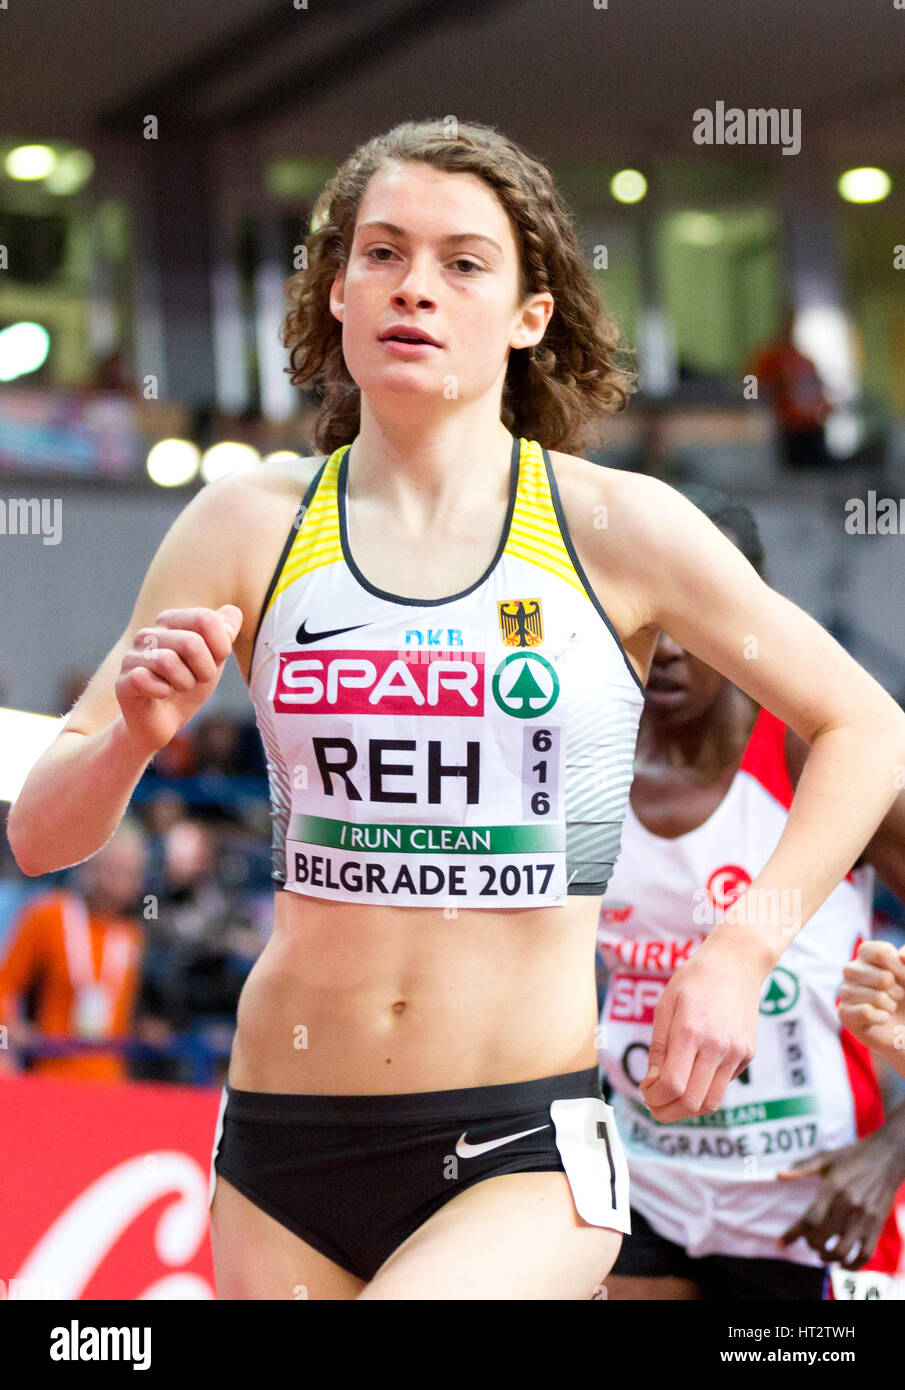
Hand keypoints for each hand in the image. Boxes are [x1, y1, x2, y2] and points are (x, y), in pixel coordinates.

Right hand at [115, 605, 242, 754]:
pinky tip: (162, 694)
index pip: (205, 618)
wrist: (163, 720)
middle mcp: (148, 633)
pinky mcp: (123, 682)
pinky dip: (163, 692)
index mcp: (170, 621)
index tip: (217, 660)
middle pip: (191, 642)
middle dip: (205, 669)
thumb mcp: (214, 657)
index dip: (221, 645)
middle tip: (198, 679)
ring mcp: (132, 657)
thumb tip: (233, 611)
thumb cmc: (189, 683)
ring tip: (180, 687)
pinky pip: (145, 679)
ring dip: (186, 682)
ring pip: (169, 661)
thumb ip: (225, 633)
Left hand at [639, 932, 760, 1122]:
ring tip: (671, 1101)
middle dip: (667, 1112)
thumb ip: (658, 1047)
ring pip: (712, 1102)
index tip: (645, 1092)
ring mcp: (736, 1053)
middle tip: (654, 1107)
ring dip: (687, 1110)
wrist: (735, 964)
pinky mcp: (747, 1054)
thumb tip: (652, 1083)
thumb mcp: (665, 1006)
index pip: (672, 1085)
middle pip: (692, 1102)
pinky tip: (693, 1076)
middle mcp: (717, 1046)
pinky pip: (723, 1085)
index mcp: (691, 1031)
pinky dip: (705, 1090)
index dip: (654, 1098)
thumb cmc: (694, 980)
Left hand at [776, 1133, 904, 1267]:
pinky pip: (864, 1254)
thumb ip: (802, 1168)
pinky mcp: (877, 1225)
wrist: (887, 1156)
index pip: (809, 1219)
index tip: (780, 1244)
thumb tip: (778, 1176)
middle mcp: (848, 1204)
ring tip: (823, 1254)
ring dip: (827, 1257)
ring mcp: (864, 1217)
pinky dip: (852, 1265)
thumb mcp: (826, 1158)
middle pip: (822, 1237)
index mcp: (832, 1187)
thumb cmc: (852, 1156)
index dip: (793, 1234)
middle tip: (809, 1242)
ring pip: (841, 1250)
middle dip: (811, 1244)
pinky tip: (843, 1263)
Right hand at [838, 940, 904, 1076]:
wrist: (901, 1027)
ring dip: (891, 1006)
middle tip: (897, 996)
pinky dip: (882, 1018)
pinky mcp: (844, 1013)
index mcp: (867, 954)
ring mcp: (845, 991)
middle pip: (883, 978)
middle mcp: (852, 969)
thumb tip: (901, 955)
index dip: (900, 969)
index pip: (881, 953)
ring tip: (889, 1007)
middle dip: (899, 991)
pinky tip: (881, 1018)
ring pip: (877, 997)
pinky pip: (866, 1013)